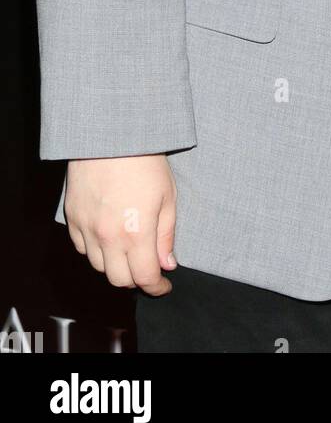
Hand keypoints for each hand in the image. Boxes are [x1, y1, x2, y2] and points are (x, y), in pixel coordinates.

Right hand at [64, 154, 177, 295]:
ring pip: (98, 266)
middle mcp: (108, 236)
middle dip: (136, 278)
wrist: (110, 134)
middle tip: (147, 267)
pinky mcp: (72, 217)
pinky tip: (107, 236)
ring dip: (115, 265)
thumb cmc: (144, 160)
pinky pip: (81, 247)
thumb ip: (166, 235)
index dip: (156, 287)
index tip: (163, 285)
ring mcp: (86, 228)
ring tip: (128, 249)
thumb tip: (167, 264)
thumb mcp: (167, 196)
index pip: (145, 278)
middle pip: (119, 279)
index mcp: (137, 232)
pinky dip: (95, 250)